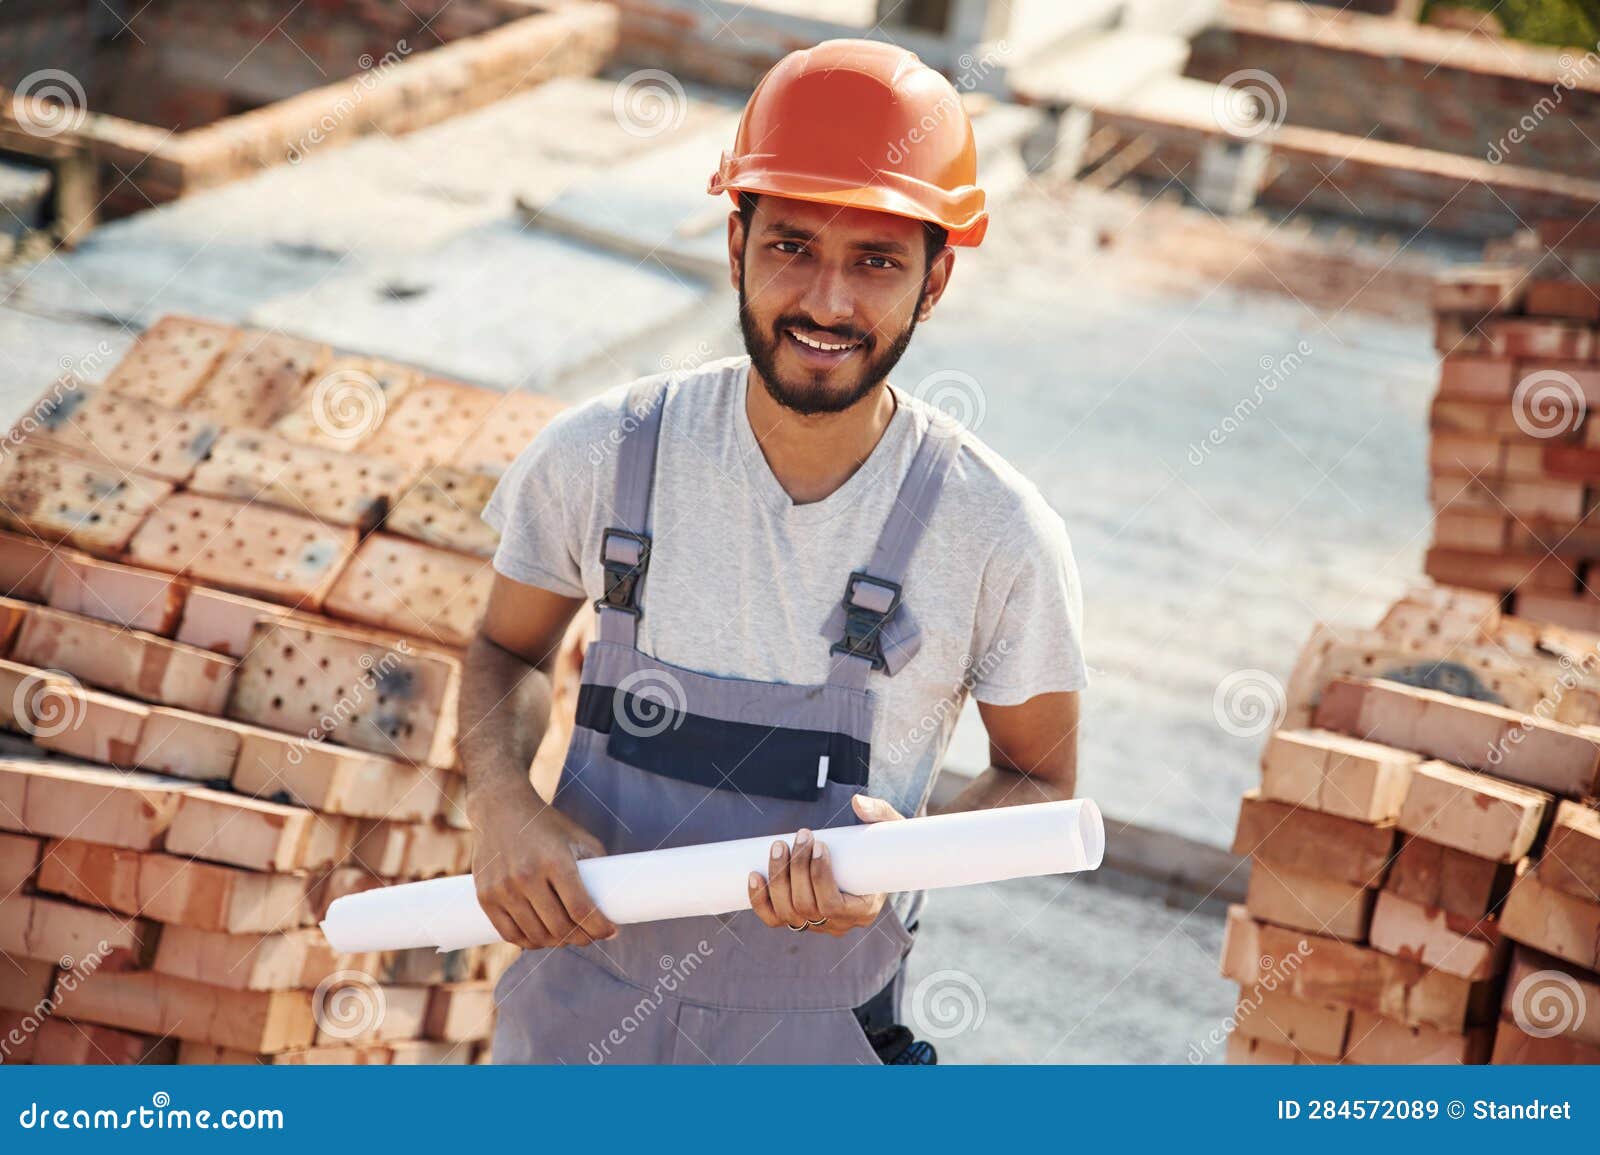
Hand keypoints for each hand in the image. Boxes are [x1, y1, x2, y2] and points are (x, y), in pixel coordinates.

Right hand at [469, 785, 617, 949]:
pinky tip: (542, 939)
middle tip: (590, 936)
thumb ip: (597, 866)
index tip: (610, 931)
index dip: (599, 927)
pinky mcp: (485, 896)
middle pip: (560, 927)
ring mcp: (503, 888)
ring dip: (557, 943)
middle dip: (581, 938)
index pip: (581, 909)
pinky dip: (529, 942)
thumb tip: (616, 901)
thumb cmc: (547, 825)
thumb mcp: (578, 838)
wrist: (500, 809)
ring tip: (568, 937)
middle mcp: (527, 876)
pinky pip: (510, 934)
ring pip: (536, 935)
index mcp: (555, 861)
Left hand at [747, 794, 904, 935]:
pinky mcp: (797, 919)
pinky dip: (760, 900)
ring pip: (788, 912)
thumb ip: (879, 812)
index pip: (834, 906)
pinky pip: (773, 919)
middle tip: (801, 836)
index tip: (820, 845)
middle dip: (797, 869)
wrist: (872, 864)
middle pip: (807, 907)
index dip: (820, 877)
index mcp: (864, 911)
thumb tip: (857, 802)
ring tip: (779, 846)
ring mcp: (816, 925)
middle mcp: (839, 924)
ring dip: (779, 877)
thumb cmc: (882, 847)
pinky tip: (755, 875)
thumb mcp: (890, 829)